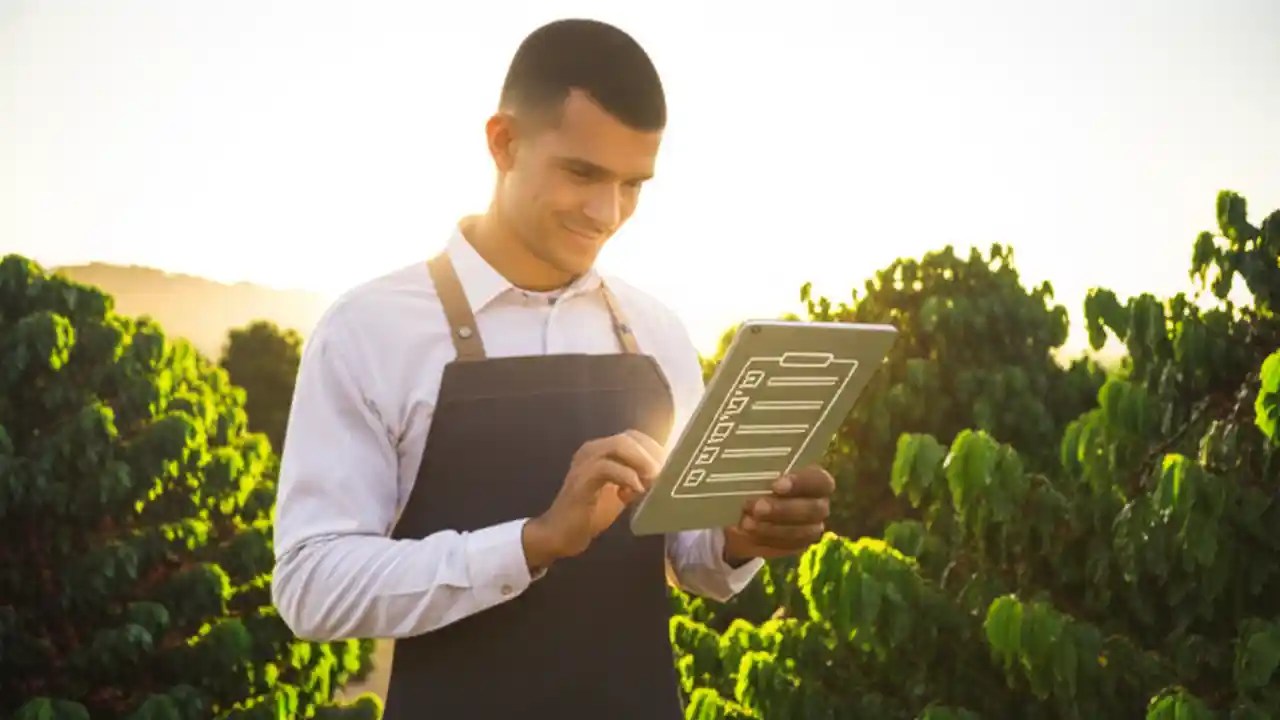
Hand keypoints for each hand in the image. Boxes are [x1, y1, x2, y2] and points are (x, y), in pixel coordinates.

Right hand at [523, 430, 666, 569]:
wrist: (561, 534)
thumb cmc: (592, 513)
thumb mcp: (622, 492)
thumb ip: (638, 480)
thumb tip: (666, 476)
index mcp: (601, 450)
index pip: (634, 437)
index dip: (655, 449)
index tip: (672, 467)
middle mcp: (591, 450)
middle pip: (629, 438)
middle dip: (652, 455)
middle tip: (668, 475)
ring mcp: (584, 463)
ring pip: (618, 446)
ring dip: (642, 462)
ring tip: (655, 481)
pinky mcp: (580, 480)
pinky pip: (606, 467)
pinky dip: (627, 476)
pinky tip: (637, 491)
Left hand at [722, 465, 833, 562]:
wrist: (744, 513)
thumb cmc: (753, 484)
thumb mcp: (752, 474)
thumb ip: (757, 473)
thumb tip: (746, 472)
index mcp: (814, 479)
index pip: (820, 480)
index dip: (801, 483)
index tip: (775, 485)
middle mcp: (819, 503)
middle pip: (814, 509)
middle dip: (783, 510)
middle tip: (757, 508)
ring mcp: (812, 527)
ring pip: (803, 532)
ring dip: (773, 529)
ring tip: (747, 524)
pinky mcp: (800, 545)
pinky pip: (790, 548)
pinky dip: (768, 541)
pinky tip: (749, 535)